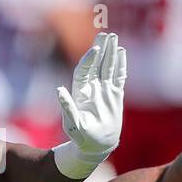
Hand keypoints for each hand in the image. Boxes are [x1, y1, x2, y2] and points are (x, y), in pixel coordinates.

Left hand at [53, 31, 125, 178]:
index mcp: (80, 93)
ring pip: (107, 67)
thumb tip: (58, 89)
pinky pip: (118, 77)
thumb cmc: (81, 138)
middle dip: (101, 50)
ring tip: (114, 38)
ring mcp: (103, 91)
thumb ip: (66, 107)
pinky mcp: (114, 96)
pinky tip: (122, 53)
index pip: (84, 71)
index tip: (95, 50)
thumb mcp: (72, 124)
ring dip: (111, 53)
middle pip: (96, 65)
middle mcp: (92, 89)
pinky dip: (120, 65)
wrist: (95, 146)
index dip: (88, 60)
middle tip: (106, 35)